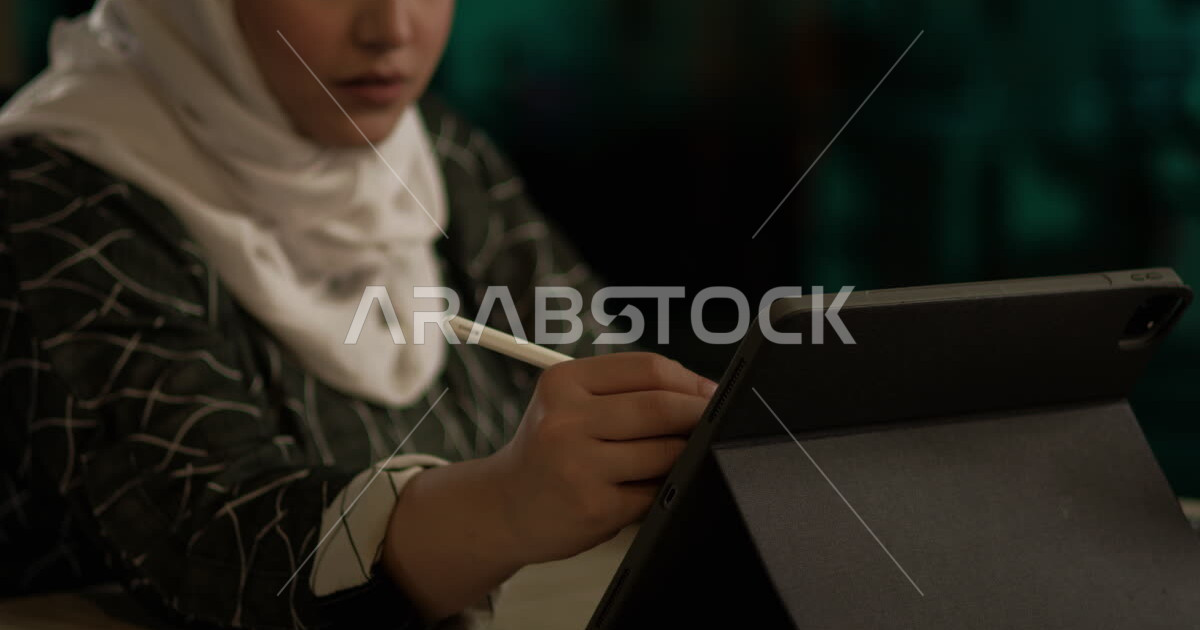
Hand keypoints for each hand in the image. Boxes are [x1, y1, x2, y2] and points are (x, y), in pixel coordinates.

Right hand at [489, 352, 716, 564]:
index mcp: (562, 382)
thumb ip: (624, 392)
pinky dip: (663, 488)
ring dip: (685, 455)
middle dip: (699, 415)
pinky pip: (654, 492)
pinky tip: (648, 486)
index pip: (647, 368)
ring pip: (665, 452)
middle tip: (714, 422)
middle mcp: (565, 421)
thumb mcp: (569, 404)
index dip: (689, 380)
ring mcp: (579, 466)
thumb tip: (700, 393)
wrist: (504, 506)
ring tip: (677, 456)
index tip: (709, 393)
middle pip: (660, 407)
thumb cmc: (549, 450)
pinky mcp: (594, 506)